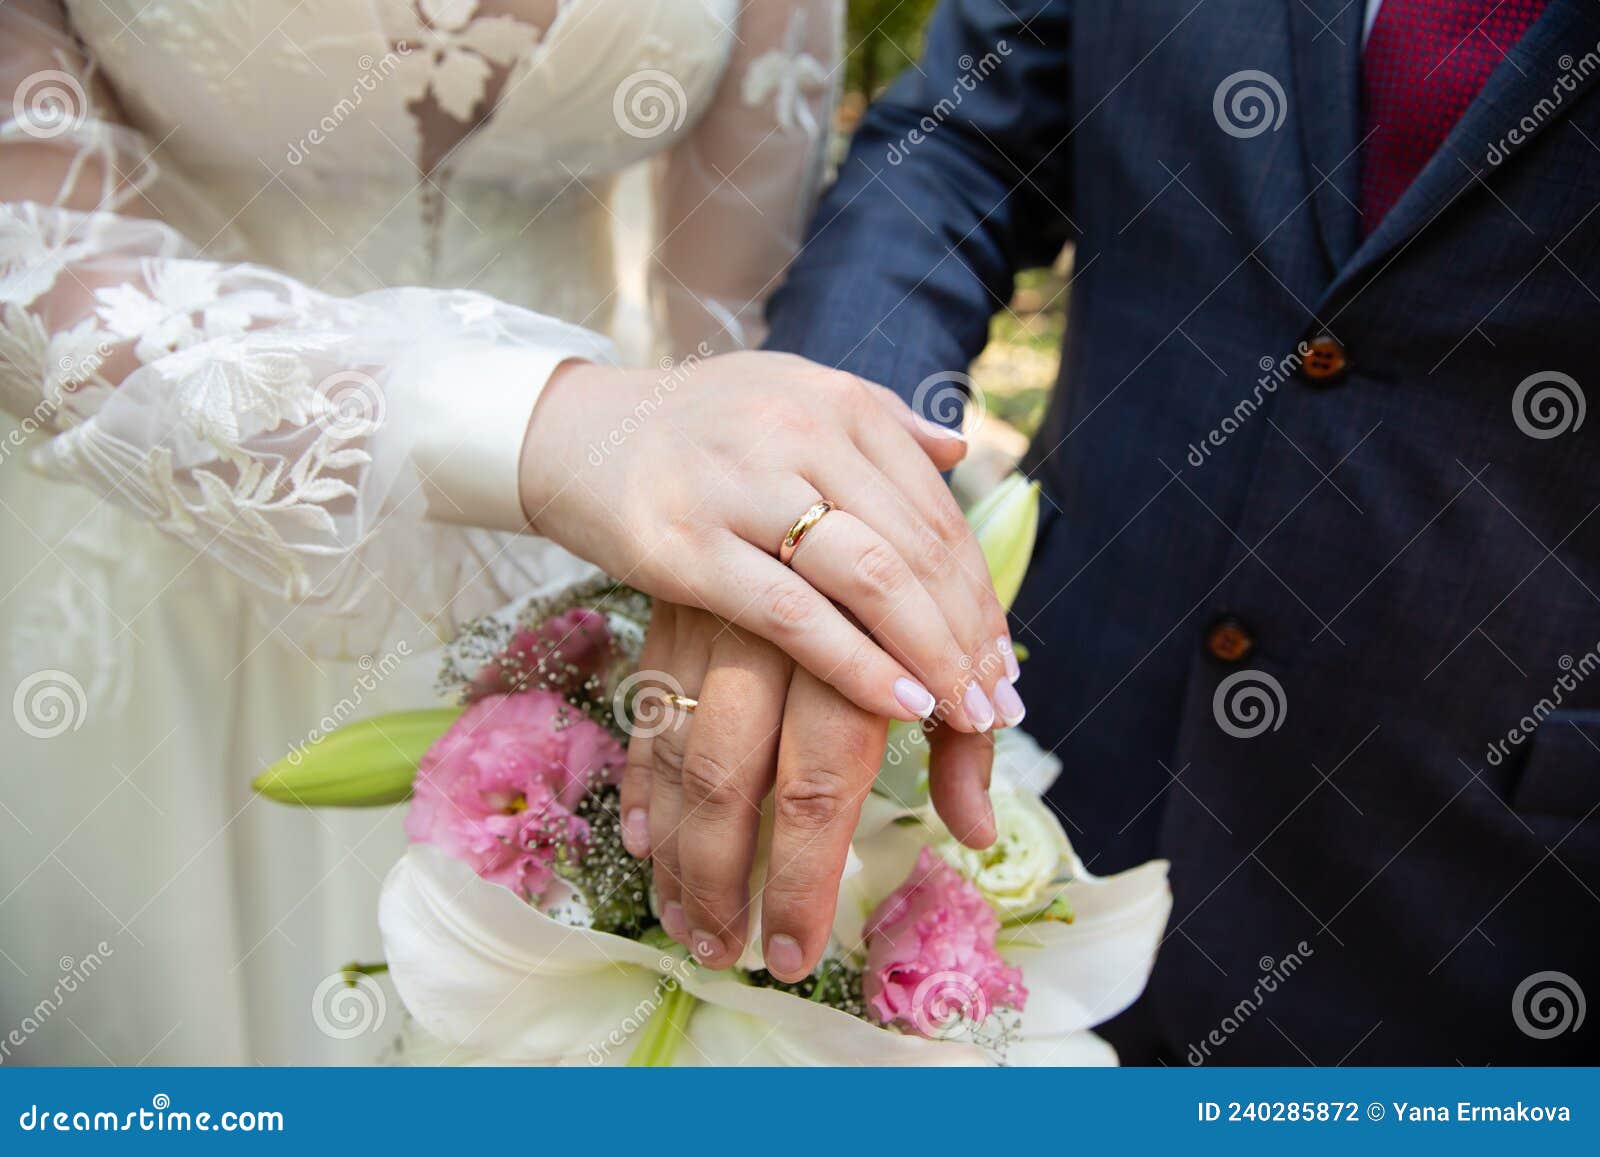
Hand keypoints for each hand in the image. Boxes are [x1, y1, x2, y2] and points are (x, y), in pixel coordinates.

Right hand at [518, 352, 1024, 733]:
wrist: (576, 429)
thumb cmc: (698, 427)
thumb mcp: (792, 396)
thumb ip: (879, 424)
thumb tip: (959, 452)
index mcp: (841, 405)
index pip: (937, 513)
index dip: (981, 595)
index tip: (1007, 664)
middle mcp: (803, 435)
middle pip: (918, 550)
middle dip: (969, 638)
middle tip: (1000, 705)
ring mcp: (744, 489)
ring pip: (872, 580)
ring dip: (932, 656)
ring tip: (966, 717)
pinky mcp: (687, 546)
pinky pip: (793, 615)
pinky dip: (857, 664)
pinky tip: (899, 705)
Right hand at [619, 603, 997, 980]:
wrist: (805, 445)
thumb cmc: (905, 566)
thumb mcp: (949, 640)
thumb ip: (964, 737)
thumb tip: (978, 833)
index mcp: (855, 646)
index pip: (821, 782)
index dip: (806, 875)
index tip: (802, 947)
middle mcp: (775, 638)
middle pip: (739, 780)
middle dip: (739, 881)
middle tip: (747, 958)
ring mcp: (713, 627)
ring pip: (685, 756)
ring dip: (685, 854)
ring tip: (695, 931)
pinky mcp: (672, 620)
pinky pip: (647, 715)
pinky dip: (641, 785)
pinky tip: (644, 848)